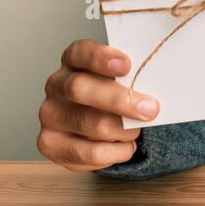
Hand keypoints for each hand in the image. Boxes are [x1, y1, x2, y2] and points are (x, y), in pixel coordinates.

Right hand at [37, 40, 158, 171]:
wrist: (101, 126)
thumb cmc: (116, 94)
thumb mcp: (125, 78)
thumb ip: (133, 78)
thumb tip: (154, 89)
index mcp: (74, 60)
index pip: (80, 52)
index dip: (101, 58)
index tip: (126, 65)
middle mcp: (56, 85)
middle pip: (80, 89)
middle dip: (120, 100)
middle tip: (150, 109)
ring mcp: (50, 115)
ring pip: (90, 124)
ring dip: (123, 131)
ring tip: (136, 130)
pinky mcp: (51, 144)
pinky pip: (90, 153)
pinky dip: (116, 152)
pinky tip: (125, 146)